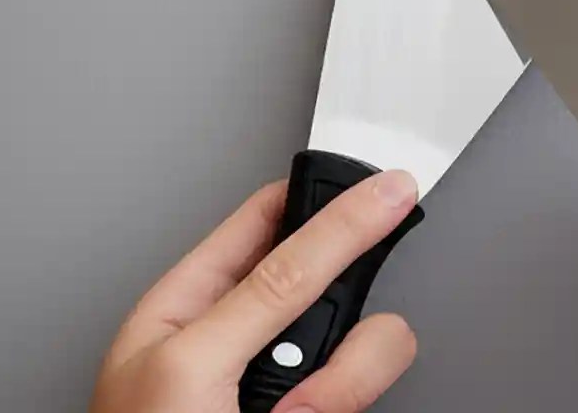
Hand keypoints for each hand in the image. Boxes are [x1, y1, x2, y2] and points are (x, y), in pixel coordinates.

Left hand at [91, 169, 420, 412]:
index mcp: (193, 300)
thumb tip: (349, 214)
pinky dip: (345, 404)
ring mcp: (287, 382)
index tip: (384, 186)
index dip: (328, 194)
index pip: (273, 216)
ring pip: (366, 337)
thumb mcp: (197, 358)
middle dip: (337, 312)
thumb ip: (273, 284)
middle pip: (336, 277)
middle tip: (302, 353)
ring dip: (339, 378)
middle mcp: (246, 334)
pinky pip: (370, 387)